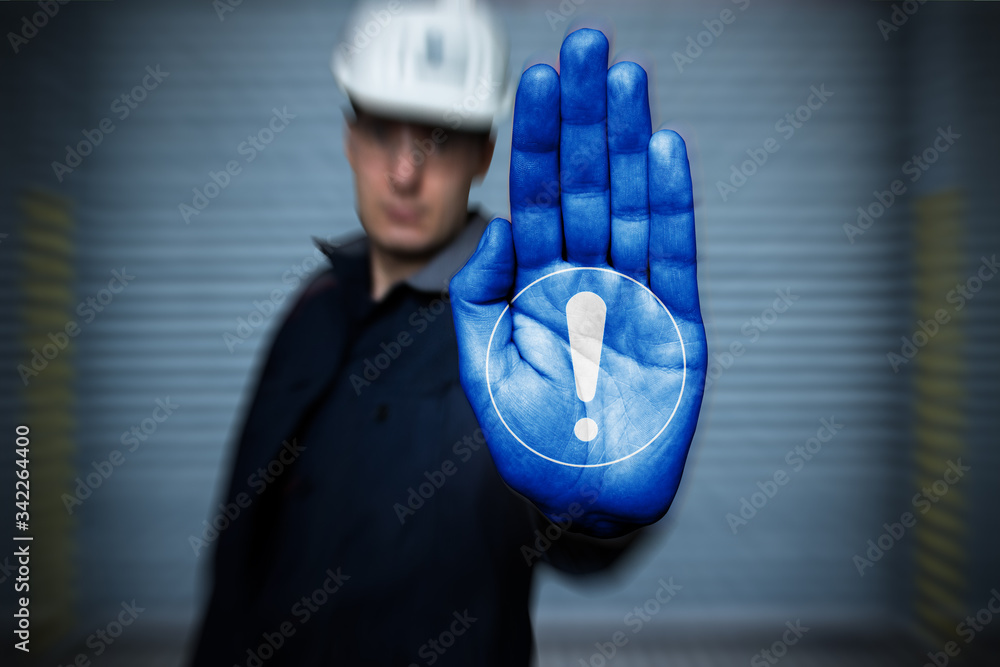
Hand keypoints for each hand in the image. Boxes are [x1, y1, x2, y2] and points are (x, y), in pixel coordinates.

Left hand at [450, 29, 706, 536]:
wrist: (585, 501)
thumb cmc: (534, 441)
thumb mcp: (484, 369)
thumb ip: (480, 296)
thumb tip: (494, 228)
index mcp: (541, 284)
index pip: (541, 196)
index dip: (542, 140)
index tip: (542, 81)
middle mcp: (589, 277)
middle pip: (589, 184)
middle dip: (586, 118)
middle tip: (588, 48)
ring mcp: (634, 295)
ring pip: (633, 204)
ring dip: (629, 143)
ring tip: (626, 81)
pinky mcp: (676, 324)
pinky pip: (673, 255)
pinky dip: (671, 204)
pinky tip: (663, 153)